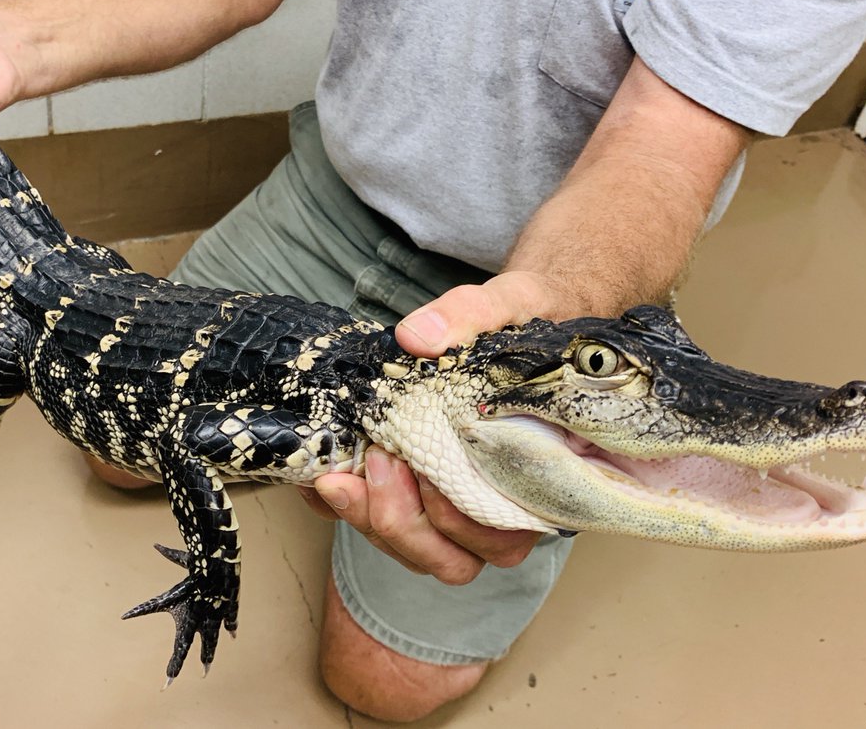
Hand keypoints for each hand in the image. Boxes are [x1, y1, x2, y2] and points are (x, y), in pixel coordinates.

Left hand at [302, 270, 578, 583]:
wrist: (513, 318)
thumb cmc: (522, 321)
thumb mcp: (506, 305)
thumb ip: (469, 316)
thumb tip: (416, 338)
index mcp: (539, 478)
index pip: (504, 538)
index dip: (459, 521)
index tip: (423, 472)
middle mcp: (502, 508)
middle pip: (453, 559)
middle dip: (404, 522)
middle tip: (380, 460)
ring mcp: (458, 509)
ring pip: (415, 553)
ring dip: (373, 522)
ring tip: (344, 474)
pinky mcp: (418, 496)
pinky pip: (381, 529)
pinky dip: (349, 511)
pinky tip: (325, 476)